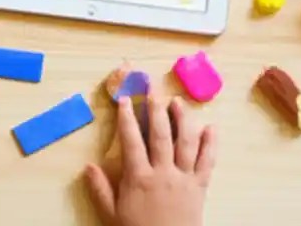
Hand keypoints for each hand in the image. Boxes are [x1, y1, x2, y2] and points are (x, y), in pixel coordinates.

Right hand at [84, 97, 216, 225]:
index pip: (131, 141)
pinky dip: (211, 144)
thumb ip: (100, 190)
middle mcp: (162, 173)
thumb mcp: (112, 215)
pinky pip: (208, 162)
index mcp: (139, 178)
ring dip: (183, 119)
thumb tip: (87, 166)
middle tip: (153, 88)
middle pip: (160, 135)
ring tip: (178, 101)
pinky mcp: (200, 187)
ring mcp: (183, 178)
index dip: (127, 119)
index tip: (125, 100)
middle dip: (155, 109)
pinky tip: (212, 128)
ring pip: (185, 143)